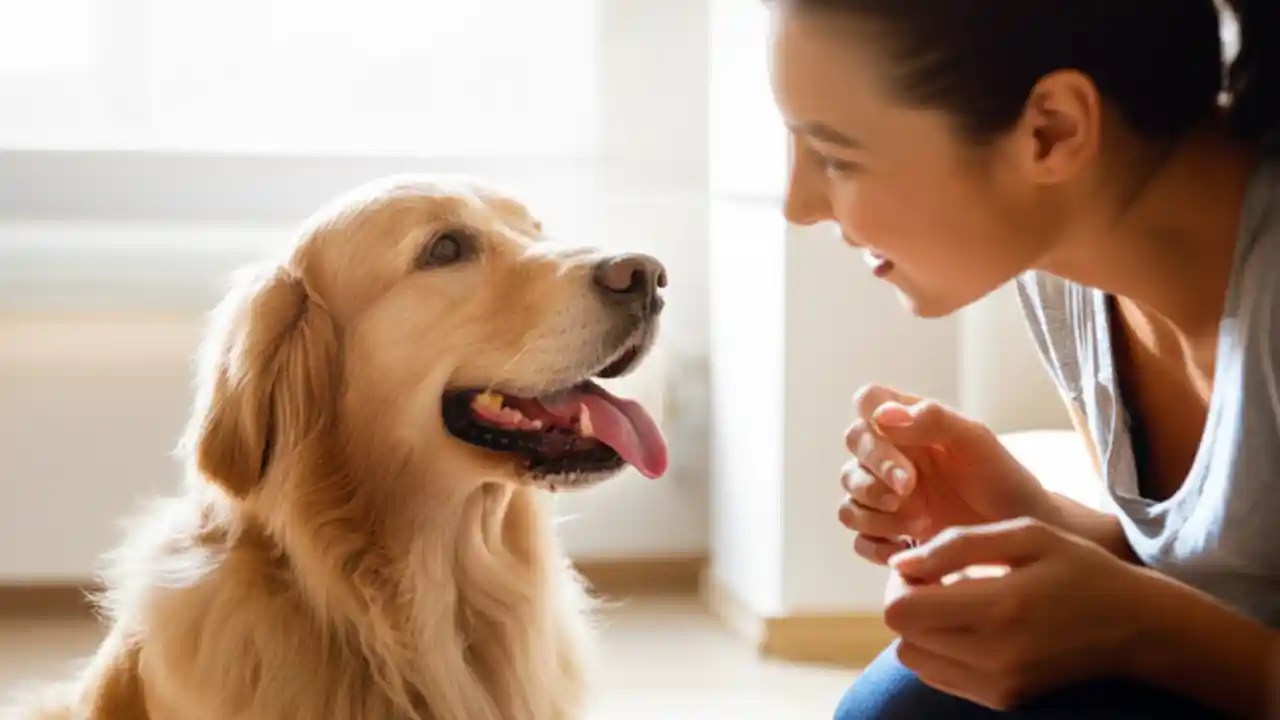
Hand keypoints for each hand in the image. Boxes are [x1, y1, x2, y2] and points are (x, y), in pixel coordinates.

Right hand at [839, 385, 1055, 563]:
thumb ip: (933, 419)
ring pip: (848, 500)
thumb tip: (883, 414)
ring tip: (920, 523)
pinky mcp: (887, 536)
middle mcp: (888, 457)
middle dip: (875, 472)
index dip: (871, 417)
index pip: (868, 401)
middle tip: (909, 488)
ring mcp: (883, 499)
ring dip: (876, 513)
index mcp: (906, 424)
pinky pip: (859, 541)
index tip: (898, 442)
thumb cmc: (1000, 478)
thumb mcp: (975, 441)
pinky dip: (878, 545)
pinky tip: (909, 546)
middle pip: (852, 451)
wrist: (1018, 535)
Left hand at [883, 517, 1154, 710]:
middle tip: (936, 582)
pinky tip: (970, 628)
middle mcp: (994, 657)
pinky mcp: (1003, 701)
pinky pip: (939, 679)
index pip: (902, 610)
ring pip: (915, 661)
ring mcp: (999, 686)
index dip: (899, 583)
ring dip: (921, 630)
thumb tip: (900, 564)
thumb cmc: (1079, 569)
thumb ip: (955, 545)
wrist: (1136, 627)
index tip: (924, 566)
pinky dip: (940, 652)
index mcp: (999, 607)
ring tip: (954, 605)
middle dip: (907, 604)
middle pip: (903, 637)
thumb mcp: (1025, 533)